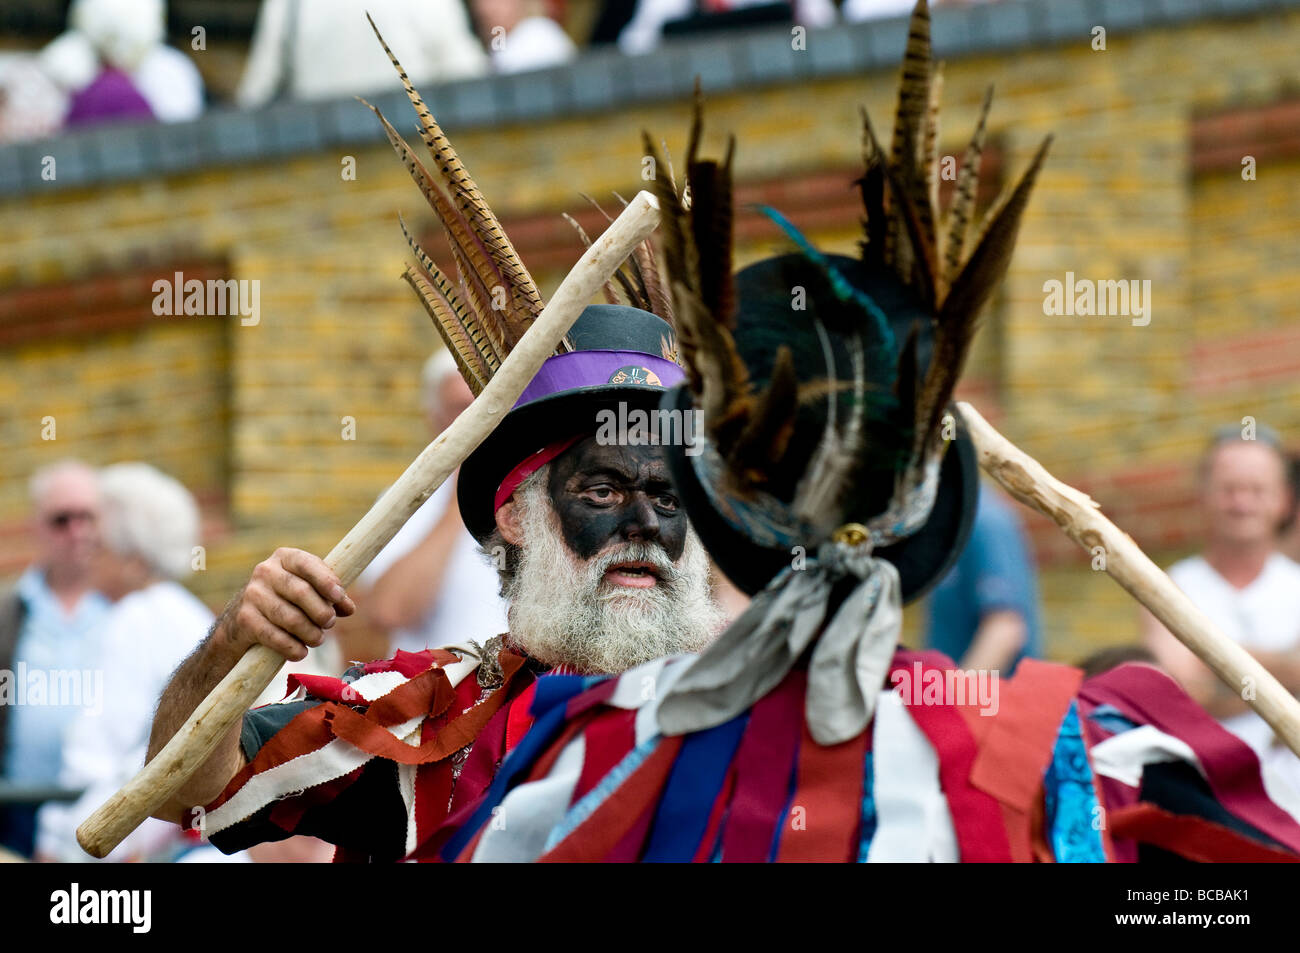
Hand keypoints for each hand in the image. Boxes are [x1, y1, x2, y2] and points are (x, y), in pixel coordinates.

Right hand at [212, 548, 355, 662]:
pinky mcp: (244, 619)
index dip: (326, 581)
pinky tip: (301, 652)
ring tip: (318, 639)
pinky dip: (292, 648)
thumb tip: (349, 608)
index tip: (340, 597)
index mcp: (285, 557)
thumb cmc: (287, 601)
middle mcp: (265, 571)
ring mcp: (252, 594)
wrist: (243, 620)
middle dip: (321, 612)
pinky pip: (275, 637)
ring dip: (310, 633)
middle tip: (330, 623)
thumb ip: (331, 597)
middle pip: (301, 592)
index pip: (307, 564)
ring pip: (290, 618)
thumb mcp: (308, 591)